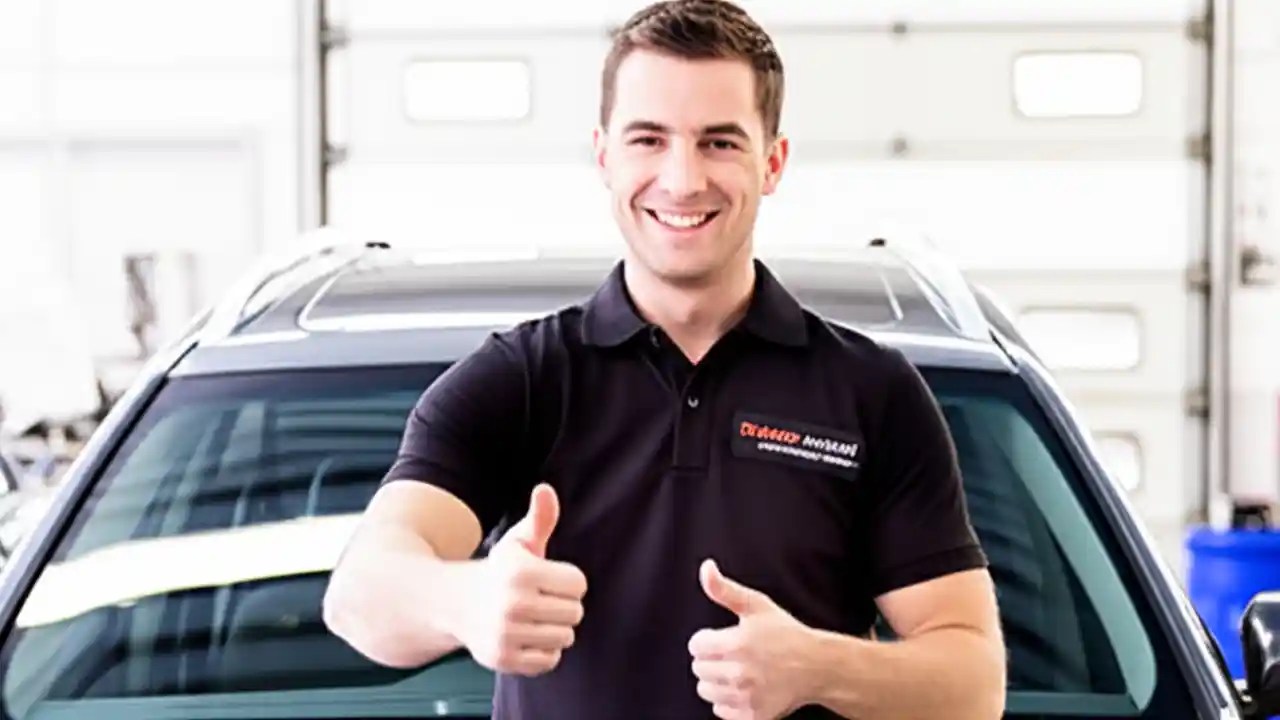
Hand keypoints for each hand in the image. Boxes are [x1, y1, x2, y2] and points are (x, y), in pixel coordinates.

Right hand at [456, 483, 586, 675]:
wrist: (452, 604)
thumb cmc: (498, 570)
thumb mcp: (518, 541)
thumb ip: (540, 518)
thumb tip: (545, 489)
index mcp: (520, 572)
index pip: (578, 584)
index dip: (567, 580)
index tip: (548, 579)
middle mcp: (511, 604)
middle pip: (575, 612)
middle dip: (562, 605)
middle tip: (540, 600)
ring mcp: (506, 635)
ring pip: (565, 638)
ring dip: (555, 628)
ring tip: (533, 618)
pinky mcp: (503, 660)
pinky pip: (550, 661)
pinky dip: (543, 651)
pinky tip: (526, 636)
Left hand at [689, 559, 816, 719]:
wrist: (815, 666)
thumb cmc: (785, 633)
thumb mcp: (756, 604)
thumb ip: (724, 589)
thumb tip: (705, 567)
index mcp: (736, 644)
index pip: (695, 646)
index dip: (707, 639)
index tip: (723, 638)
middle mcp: (739, 673)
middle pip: (698, 668)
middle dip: (711, 659)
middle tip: (732, 654)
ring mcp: (745, 698)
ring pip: (706, 690)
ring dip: (716, 680)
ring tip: (736, 670)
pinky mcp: (751, 715)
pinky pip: (720, 710)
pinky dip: (728, 701)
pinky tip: (744, 688)